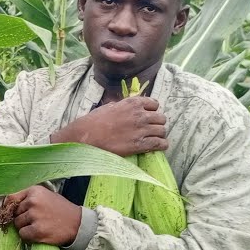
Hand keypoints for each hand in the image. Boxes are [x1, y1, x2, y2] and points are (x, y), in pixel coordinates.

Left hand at [9, 186, 80, 246]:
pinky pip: (23, 235)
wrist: (78, 224)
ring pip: (17, 225)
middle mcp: (33, 201)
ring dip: (25, 228)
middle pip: (14, 214)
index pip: (10, 198)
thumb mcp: (46, 196)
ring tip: (40, 226)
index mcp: (34, 191)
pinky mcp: (37, 230)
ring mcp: (35, 216)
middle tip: (36, 220)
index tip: (12, 213)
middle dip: (22, 219)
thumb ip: (28, 198)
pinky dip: (29, 237)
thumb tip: (7, 206)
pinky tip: (40, 234)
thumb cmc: (60, 210)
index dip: (9, 208)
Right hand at [51, 96, 167, 156]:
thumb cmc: (94, 121)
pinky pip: (159, 143)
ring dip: (159, 135)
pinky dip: (162, 145)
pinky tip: (159, 146)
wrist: (86, 136)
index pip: (155, 104)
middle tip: (151, 129)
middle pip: (161, 118)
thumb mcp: (109, 107)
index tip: (149, 116)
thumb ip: (123, 106)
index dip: (152, 111)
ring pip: (162, 131)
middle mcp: (140, 115)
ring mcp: (141, 130)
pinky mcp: (140, 144)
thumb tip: (127, 108)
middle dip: (157, 123)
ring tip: (154, 138)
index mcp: (133, 103)